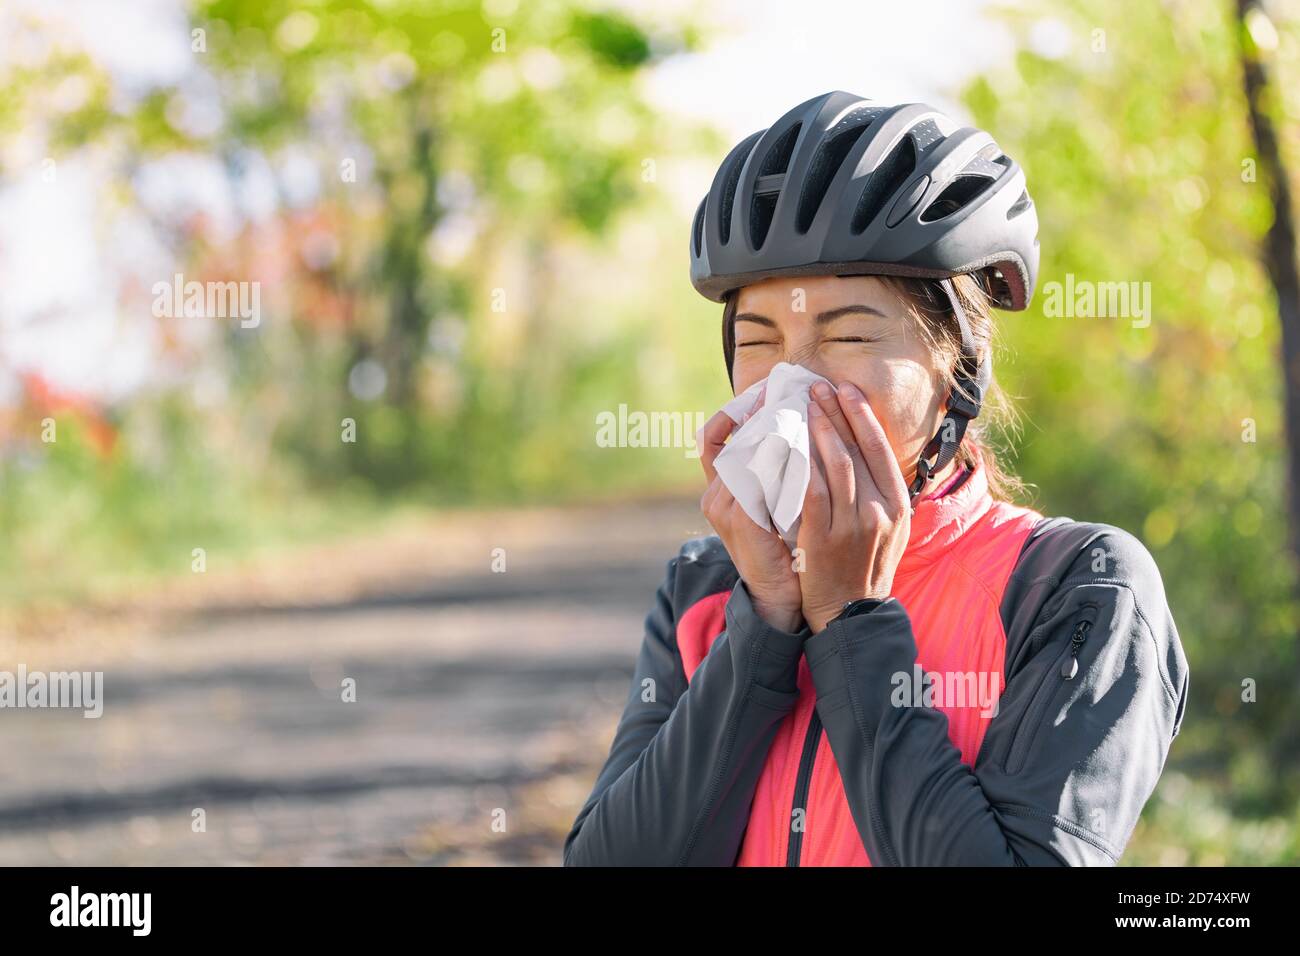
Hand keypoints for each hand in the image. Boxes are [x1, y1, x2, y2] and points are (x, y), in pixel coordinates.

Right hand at [698, 406, 803, 632]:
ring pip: (750, 452)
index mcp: (720, 489)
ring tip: (807, 408)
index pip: (712, 438)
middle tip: (794, 388)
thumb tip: (797, 431)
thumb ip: (777, 472)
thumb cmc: (785, 549)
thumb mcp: (776, 505)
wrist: (781, 598)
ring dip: (780, 429)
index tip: (765, 391)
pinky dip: (786, 457)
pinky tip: (810, 444)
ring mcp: (725, 507)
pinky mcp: (742, 520)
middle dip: (763, 411)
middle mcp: (715, 494)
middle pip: (734, 438)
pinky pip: (761, 476)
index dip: (734, 411)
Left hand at [795, 381, 909, 632]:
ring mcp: (853, 524)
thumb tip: (866, 449)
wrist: (850, 612)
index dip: (862, 415)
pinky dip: (801, 463)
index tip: (846, 390)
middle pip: (857, 449)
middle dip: (836, 412)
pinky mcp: (824, 537)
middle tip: (817, 387)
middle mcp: (881, 510)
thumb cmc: (866, 566)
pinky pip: (812, 490)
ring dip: (818, 429)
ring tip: (803, 405)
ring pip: (836, 464)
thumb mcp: (891, 528)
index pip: (880, 448)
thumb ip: (881, 491)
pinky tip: (788, 443)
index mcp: (898, 504)